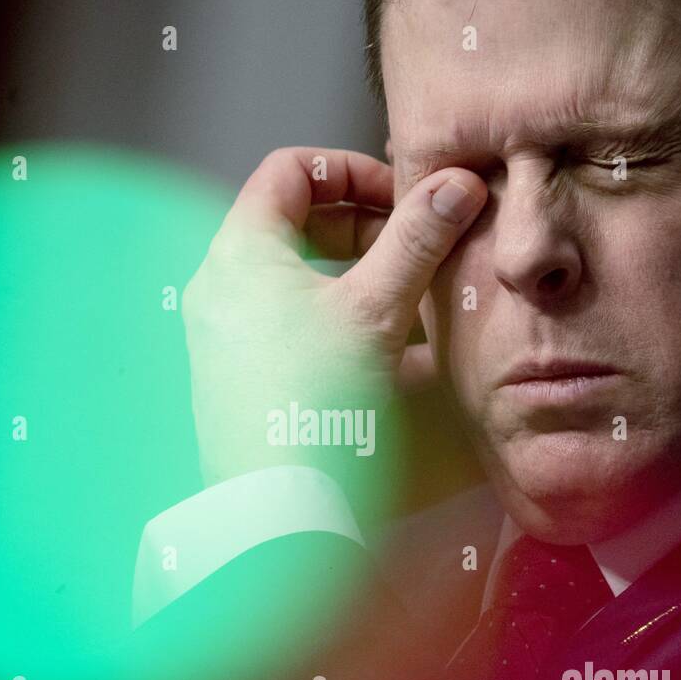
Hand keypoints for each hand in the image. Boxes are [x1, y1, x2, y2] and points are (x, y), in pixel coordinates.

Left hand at [181, 146, 486, 486]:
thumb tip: (459, 183)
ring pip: (298, 277)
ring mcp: (225, 336)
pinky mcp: (238, 379)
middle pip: (295, 222)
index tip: (407, 200)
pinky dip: (338, 320)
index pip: (290, 170)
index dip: (353, 171)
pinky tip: (387, 354)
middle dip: (364, 228)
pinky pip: (290, 324)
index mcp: (240, 252)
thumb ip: (416, 240)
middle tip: (418, 249)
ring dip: (359, 276)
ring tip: (414, 304)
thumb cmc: (319, 404)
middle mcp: (221, 287)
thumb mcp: (376, 309)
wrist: (281, 509)